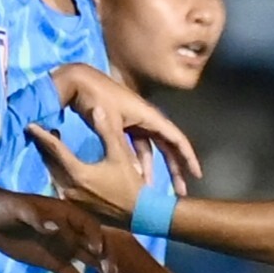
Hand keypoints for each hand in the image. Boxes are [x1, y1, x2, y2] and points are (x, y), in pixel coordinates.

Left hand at [0, 189, 114, 272]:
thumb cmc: (3, 207)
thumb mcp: (17, 209)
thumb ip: (35, 218)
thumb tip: (54, 230)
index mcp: (66, 214)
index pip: (88, 226)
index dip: (96, 236)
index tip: (98, 250)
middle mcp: (71, 231)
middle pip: (96, 245)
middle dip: (108, 258)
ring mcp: (65, 248)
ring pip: (91, 261)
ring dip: (105, 272)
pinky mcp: (55, 263)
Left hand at [24, 120, 145, 223]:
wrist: (141, 215)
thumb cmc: (132, 185)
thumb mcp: (120, 156)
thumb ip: (106, 132)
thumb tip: (98, 109)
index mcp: (78, 173)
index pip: (55, 150)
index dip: (42, 135)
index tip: (30, 124)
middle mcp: (68, 187)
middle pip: (49, 163)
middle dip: (44, 147)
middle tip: (39, 132)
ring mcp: (70, 199)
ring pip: (54, 175)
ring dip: (51, 161)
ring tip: (51, 147)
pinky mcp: (75, 206)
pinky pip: (60, 186)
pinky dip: (58, 174)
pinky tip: (62, 167)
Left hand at [52, 61, 199, 181]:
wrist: (76, 82)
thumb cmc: (96, 99)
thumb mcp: (110, 124)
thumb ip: (122, 148)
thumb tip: (136, 173)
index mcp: (149, 116)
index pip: (176, 138)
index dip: (188, 157)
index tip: (197, 175)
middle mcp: (146, 120)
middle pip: (167, 146)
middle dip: (175, 168)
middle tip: (181, 190)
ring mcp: (135, 123)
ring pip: (151, 149)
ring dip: (153, 168)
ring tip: (154, 189)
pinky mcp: (123, 126)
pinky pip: (136, 147)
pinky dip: (137, 161)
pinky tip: (136, 176)